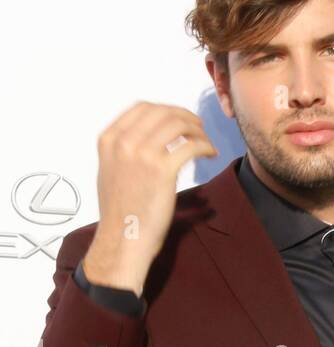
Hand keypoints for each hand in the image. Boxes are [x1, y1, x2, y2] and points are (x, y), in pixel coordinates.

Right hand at [83, 102, 217, 294]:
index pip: (142, 107)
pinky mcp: (162, 170)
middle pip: (163, 112)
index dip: (166, 109)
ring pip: (179, 124)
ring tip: (205, 142)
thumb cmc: (120, 212)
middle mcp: (124, 142)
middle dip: (185, 116)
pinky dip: (205, 146)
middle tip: (198, 127)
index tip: (179, 118)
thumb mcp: (110, 171)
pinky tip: (209, 154)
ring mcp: (142, 154)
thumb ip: (123, 150)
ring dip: (197, 130)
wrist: (123, 239)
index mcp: (110, 139)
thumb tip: (147, 136)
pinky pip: (191, 146)